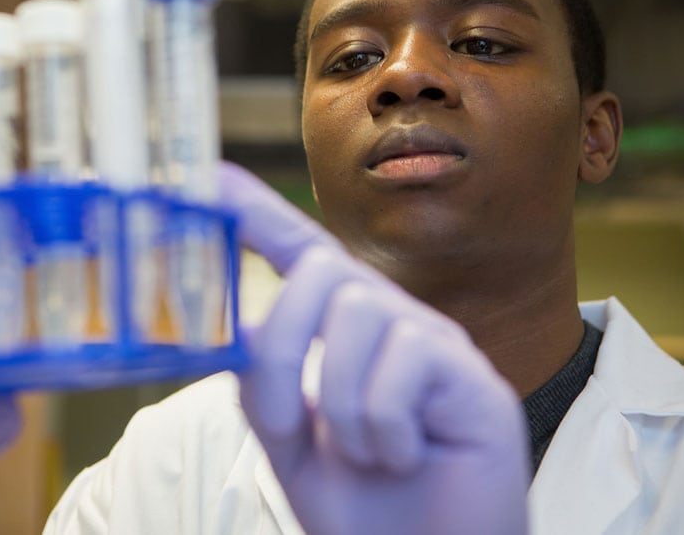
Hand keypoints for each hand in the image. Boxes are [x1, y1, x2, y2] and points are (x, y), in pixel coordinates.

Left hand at [221, 162, 528, 534]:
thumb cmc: (367, 509)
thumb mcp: (293, 445)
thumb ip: (262, 388)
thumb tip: (232, 333)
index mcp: (344, 332)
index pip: (300, 253)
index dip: (257, 214)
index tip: (212, 180)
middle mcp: (390, 321)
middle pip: (319, 271)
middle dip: (282, 348)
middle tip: (290, 427)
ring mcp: (434, 343)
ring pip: (354, 317)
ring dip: (339, 407)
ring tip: (366, 454)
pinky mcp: (471, 375)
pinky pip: (401, 365)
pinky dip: (381, 428)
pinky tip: (405, 455)